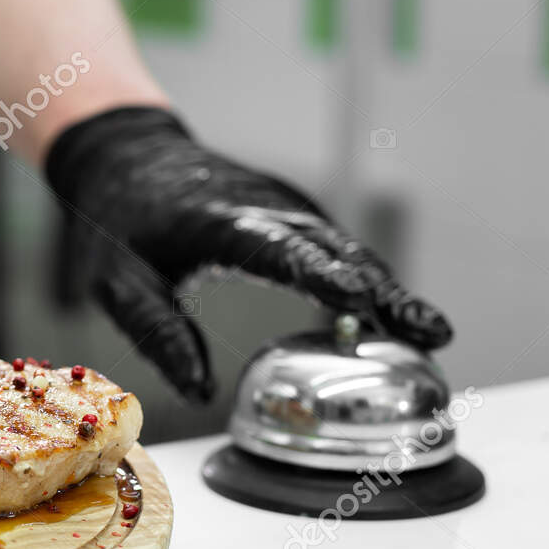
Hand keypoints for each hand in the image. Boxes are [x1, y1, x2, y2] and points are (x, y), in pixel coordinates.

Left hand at [45, 107, 451, 403]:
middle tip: (430, 333)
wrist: (132, 158)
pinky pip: (340, 252)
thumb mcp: (116, 281)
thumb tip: (198, 390)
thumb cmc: (122, 223)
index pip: (276, 247)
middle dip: (384, 291)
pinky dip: (371, 284)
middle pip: (333, 249)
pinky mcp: (297, 219)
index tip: (360, 300)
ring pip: (347, 250)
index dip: (319, 274)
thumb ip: (155, 330)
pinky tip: (399, 324)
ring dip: (389, 290)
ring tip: (432, 335)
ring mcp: (287, 208)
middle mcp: (265, 207)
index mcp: (218, 219)